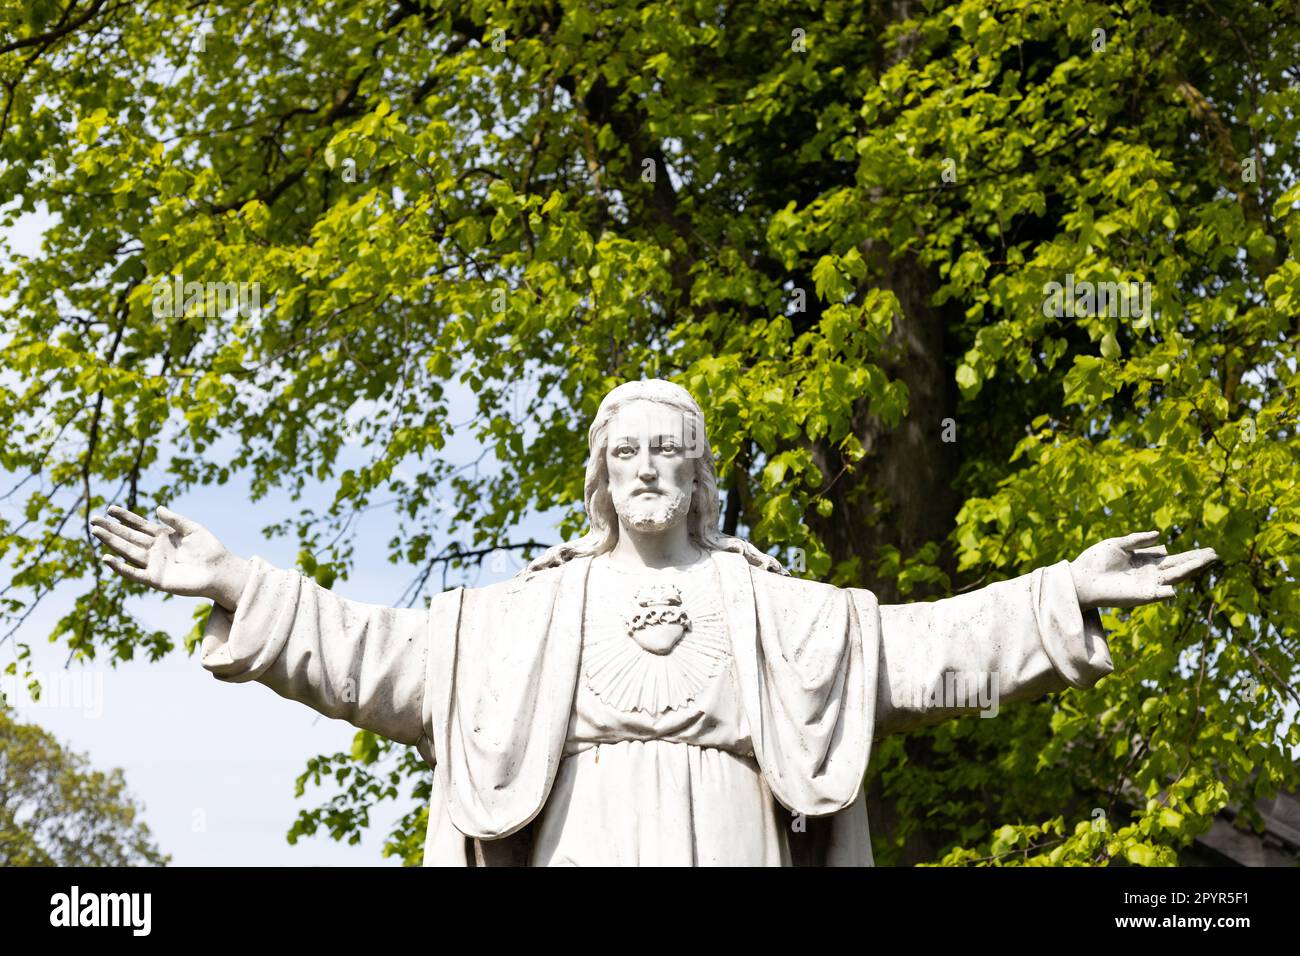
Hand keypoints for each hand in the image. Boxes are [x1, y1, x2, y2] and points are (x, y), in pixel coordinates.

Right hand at [92, 505, 249, 611]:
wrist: (220, 571)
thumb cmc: (210, 550)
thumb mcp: (193, 529)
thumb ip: (176, 520)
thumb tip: (158, 508)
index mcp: (163, 537)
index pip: (139, 525)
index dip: (125, 517)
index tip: (110, 509)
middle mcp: (155, 550)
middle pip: (129, 537)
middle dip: (111, 528)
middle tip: (93, 519)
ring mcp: (154, 564)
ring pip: (127, 552)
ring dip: (111, 542)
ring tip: (96, 532)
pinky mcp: (156, 579)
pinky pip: (134, 573)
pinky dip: (120, 567)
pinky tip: (106, 558)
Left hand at [1069, 531, 1216, 610]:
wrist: (1080, 579)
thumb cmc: (1095, 561)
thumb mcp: (1118, 544)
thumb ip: (1138, 540)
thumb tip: (1160, 536)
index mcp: (1146, 561)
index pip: (1175, 558)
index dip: (1192, 555)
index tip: (1209, 550)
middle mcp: (1151, 574)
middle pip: (1180, 567)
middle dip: (1197, 561)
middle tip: (1216, 554)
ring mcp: (1147, 585)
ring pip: (1174, 577)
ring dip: (1190, 570)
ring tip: (1207, 561)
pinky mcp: (1140, 596)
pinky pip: (1157, 594)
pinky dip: (1166, 591)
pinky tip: (1175, 588)